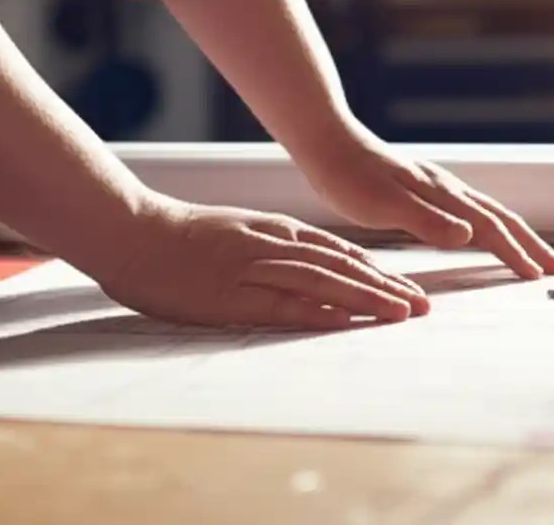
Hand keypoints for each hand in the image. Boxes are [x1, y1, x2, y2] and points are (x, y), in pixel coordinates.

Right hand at [100, 198, 429, 327]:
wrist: (130, 231)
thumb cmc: (178, 237)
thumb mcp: (236, 232)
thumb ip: (272, 246)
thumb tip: (308, 266)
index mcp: (276, 232)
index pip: (339, 252)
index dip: (377, 270)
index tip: (408, 287)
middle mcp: (273, 246)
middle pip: (342, 266)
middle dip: (387, 285)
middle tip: (424, 305)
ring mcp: (253, 268)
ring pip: (323, 281)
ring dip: (366, 297)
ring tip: (402, 312)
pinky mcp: (231, 292)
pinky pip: (282, 303)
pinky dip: (318, 311)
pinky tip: (347, 322)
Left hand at [292, 121, 553, 278]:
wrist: (329, 143)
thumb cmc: (350, 178)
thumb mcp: (384, 205)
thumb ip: (428, 221)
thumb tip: (470, 237)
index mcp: (445, 196)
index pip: (492, 229)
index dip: (518, 254)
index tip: (541, 277)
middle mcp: (450, 190)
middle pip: (503, 219)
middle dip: (533, 245)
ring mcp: (441, 189)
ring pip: (491, 214)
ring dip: (518, 236)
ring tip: (537, 256)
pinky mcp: (428, 191)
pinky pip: (474, 212)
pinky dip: (493, 228)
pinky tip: (488, 236)